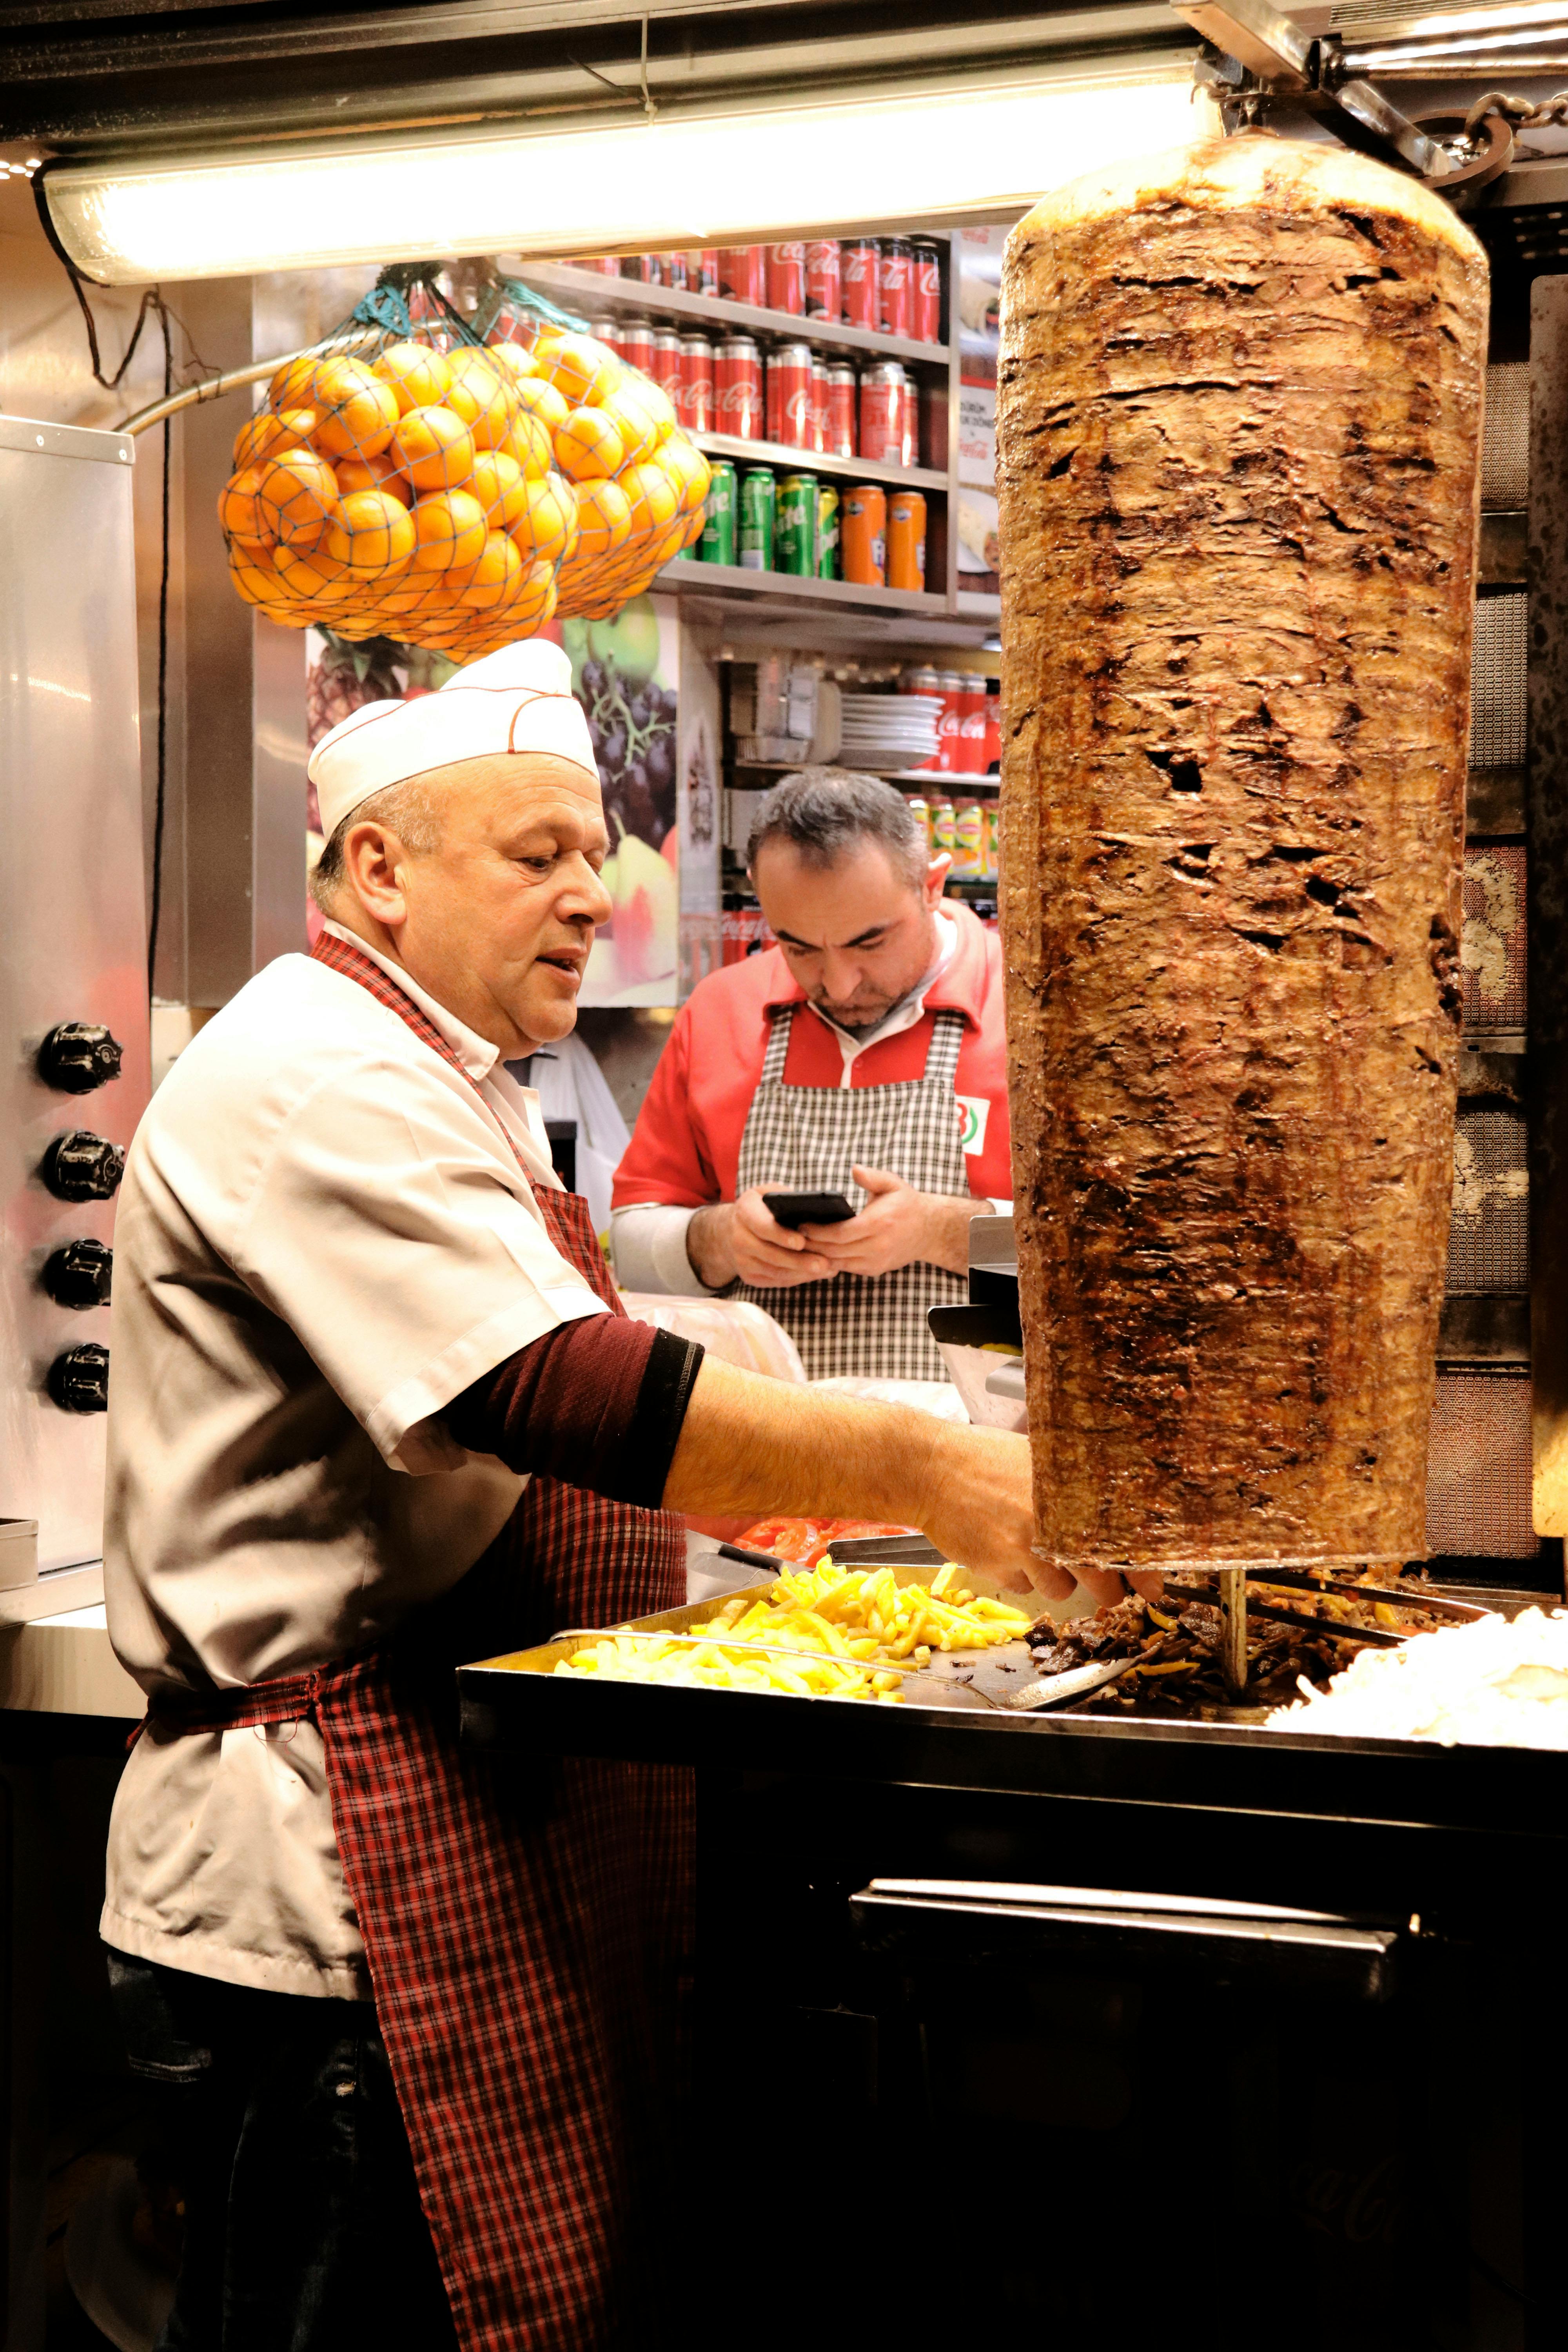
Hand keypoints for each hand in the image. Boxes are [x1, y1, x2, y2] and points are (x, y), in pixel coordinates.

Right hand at [686, 1187, 834, 1289]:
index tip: (801, 1242)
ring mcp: (741, 1260)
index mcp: (744, 1212)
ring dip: (802, 1272)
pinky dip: (796, 1278)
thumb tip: (813, 1208)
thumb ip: (786, 1197)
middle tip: (824, 1263)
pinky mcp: (748, 1276)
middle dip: (799, 1261)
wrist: (731, 1229)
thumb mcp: (769, 1193)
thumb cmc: (761, 1207)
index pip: (762, 1226)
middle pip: (771, 1254)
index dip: (781, 1236)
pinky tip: (815, 1274)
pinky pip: (775, 1280)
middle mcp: (738, 1238)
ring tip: (826, 1269)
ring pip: (775, 1271)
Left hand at [802, 1166, 983, 1278]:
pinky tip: (816, 1252)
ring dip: (817, 1255)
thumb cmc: (905, 1203)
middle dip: (811, 1244)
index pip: (841, 1233)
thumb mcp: (892, 1183)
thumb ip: (872, 1177)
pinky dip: (830, 1261)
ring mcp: (876, 1261)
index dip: (817, 1231)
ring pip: (838, 1263)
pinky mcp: (874, 1270)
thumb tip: (854, 1169)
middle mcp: (878, 1246)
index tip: (800, 1223)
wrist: (929, 1230)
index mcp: (879, 1223)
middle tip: (792, 1235)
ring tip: (799, 1244)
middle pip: (835, 1251)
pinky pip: (846, 1268)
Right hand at [908, 1425, 1159, 1607]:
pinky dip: (1019, 1574)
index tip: (1155, 1587)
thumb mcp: (1037, 1460)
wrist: (927, 1469)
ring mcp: (1025, 1549)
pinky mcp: (998, 1567)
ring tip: (1032, 1546)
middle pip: (1099, 1580)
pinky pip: (1023, 1586)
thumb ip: (1074, 1488)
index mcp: (1069, 1494)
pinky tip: (1003, 1546)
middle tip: (1106, 1586)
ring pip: (1059, 1589)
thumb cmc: (984, 1458)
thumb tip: (1115, 1517)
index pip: (1120, 1541)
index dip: (1142, 1569)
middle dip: (1105, 1590)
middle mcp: (1052, 1525)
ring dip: (1053, 1577)